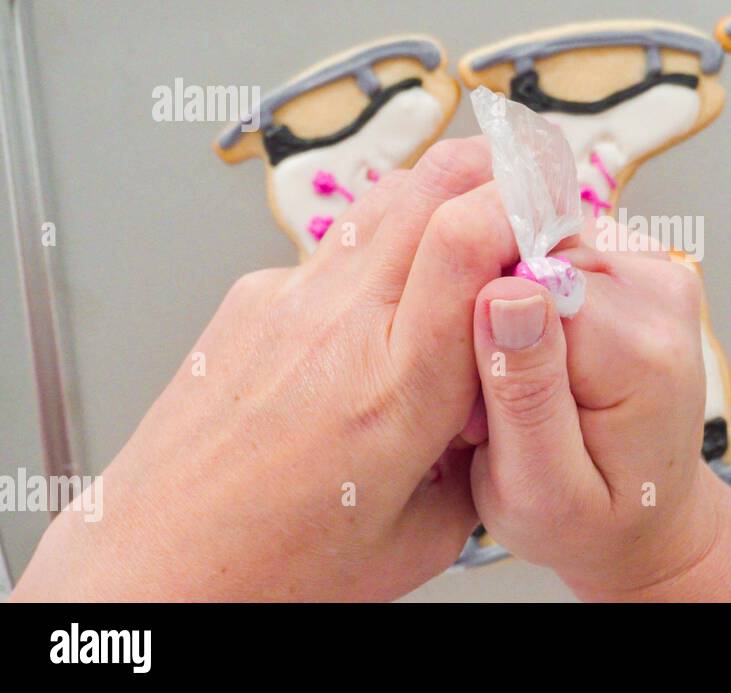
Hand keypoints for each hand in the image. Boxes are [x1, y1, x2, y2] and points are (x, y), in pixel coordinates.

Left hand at [13, 137, 512, 600]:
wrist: (158, 569)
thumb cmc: (273, 569)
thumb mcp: (422, 538)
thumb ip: (482, 459)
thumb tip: (506, 403)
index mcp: (401, 387)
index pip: (472, 235)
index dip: (529, 204)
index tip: (559, 221)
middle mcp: (341, 325)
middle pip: (433, 180)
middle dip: (501, 173)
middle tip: (531, 199)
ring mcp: (287, 300)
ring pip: (385, 196)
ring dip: (441, 200)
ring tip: (466, 243)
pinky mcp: (250, 299)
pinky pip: (334, 246)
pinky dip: (380, 254)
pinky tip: (380, 312)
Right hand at [467, 233, 730, 600]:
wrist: (648, 513)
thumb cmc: (592, 517)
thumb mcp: (539, 489)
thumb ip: (522, 394)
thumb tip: (503, 290)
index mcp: (643, 353)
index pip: (527, 283)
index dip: (477, 330)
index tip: (481, 405)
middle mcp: (662, 294)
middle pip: (532, 251)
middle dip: (492, 312)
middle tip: (497, 402)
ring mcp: (656, 268)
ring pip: (537, 241)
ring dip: (510, 299)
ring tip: (519, 381)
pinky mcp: (639, 258)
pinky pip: (554, 245)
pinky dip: (532, 291)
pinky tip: (538, 350)